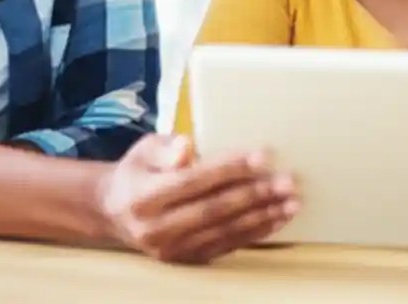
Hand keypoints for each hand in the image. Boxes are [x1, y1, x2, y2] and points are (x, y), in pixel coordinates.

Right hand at [96, 134, 298, 263]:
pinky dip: (256, 233)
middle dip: (255, 194)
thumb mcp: (144, 150)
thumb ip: (166, 149)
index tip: (263, 155)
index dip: (230, 168)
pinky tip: (277, 219)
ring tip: (292, 202)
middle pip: (214, 210)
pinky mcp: (187, 260)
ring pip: (224, 231)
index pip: (194, 181)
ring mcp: (172, 249)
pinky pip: (226, 246)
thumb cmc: (138, 172)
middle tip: (288, 182)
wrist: (115, 212)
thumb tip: (188, 147)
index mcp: (144, 197)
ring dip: (263, 216)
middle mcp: (156, 229)